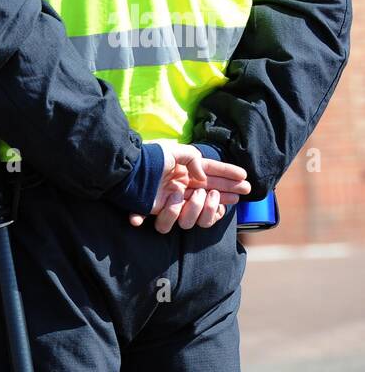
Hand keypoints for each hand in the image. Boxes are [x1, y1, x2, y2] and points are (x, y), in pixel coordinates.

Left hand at [129, 141, 249, 232]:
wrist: (128, 170)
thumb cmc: (150, 158)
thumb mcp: (175, 150)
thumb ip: (193, 159)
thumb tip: (202, 176)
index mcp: (186, 169)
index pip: (212, 172)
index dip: (229, 175)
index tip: (244, 178)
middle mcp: (181, 185)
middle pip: (211, 189)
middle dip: (228, 190)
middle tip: (244, 191)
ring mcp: (171, 198)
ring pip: (195, 209)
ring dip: (200, 204)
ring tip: (199, 194)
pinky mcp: (158, 209)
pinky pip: (169, 220)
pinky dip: (175, 216)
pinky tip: (183, 212)